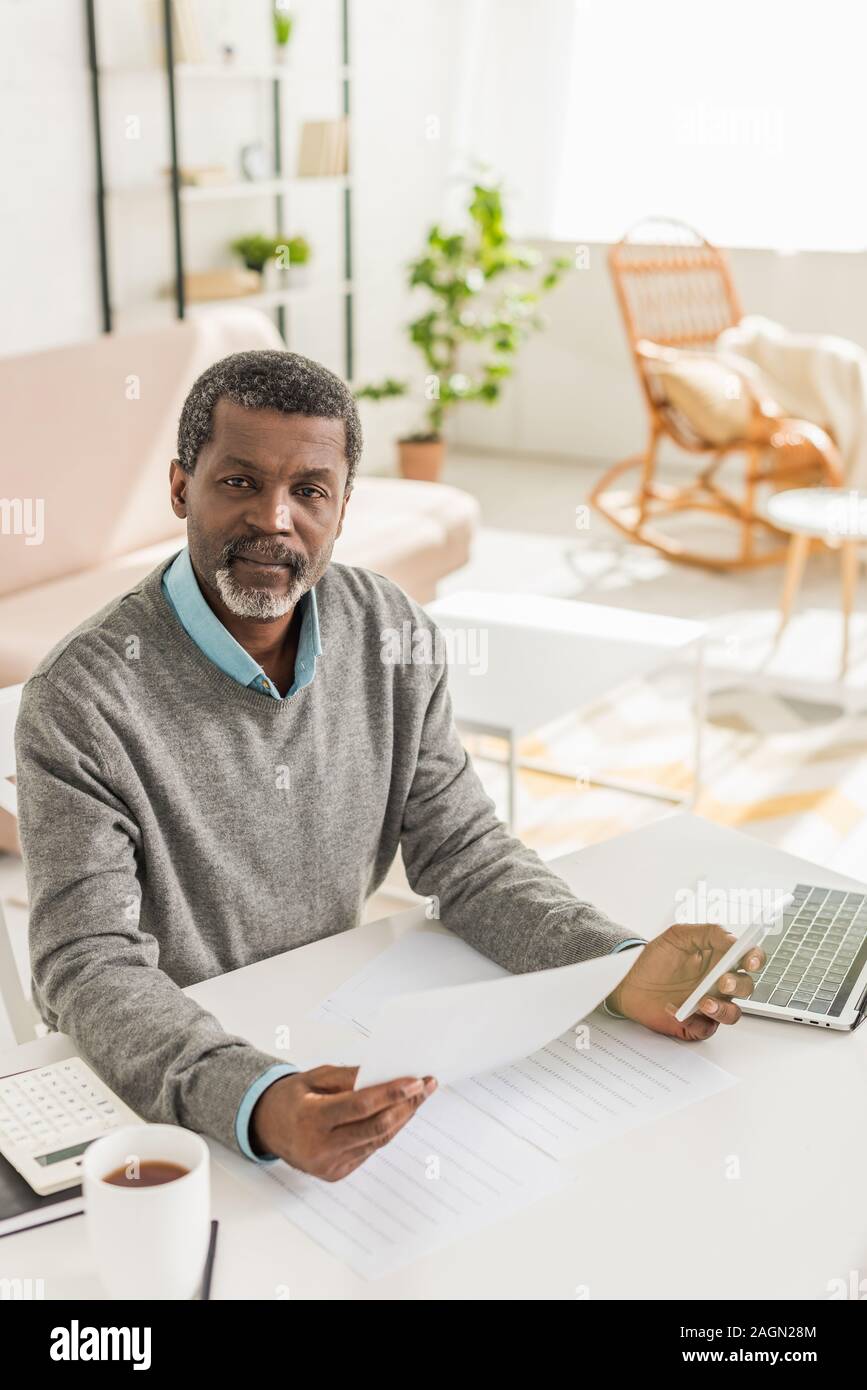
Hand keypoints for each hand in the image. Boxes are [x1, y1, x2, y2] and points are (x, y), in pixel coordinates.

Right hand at [250, 1064, 437, 1180]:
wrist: (266, 1128)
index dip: (392, 1094)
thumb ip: (349, 1077)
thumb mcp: (314, 1077)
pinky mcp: (337, 1174)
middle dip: (407, 1106)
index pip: (361, 1106)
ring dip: (402, 1118)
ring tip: (418, 1097)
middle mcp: (320, 1147)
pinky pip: (369, 1150)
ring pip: (378, 1141)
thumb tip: (385, 1076)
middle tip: (426, 1086)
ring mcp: (329, 1165)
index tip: (416, 1081)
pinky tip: (398, 1114)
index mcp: (311, 1119)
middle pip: (376, 1128)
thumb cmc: (291, 1098)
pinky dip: (386, 1131)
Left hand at [605, 923, 764, 1040]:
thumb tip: (732, 938)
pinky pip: (707, 1029)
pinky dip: (697, 1023)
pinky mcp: (696, 1024)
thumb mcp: (678, 935)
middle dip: (739, 985)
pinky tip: (680, 1012)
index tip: (749, 960)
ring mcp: (710, 1004)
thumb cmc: (656, 958)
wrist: (629, 982)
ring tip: (704, 1003)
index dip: (755, 959)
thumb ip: (707, 932)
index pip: (748, 958)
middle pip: (746, 987)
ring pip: (733, 1013)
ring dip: (723, 1009)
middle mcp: (719, 983)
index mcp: (720, 959)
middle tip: (723, 982)